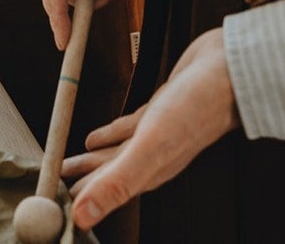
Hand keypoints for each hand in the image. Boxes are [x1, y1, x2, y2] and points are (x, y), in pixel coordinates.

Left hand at [61, 28, 240, 230]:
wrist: (229, 70)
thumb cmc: (198, 107)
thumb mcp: (150, 147)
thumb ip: (117, 181)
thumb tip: (82, 215)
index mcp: (149, 172)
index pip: (106, 194)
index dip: (82, 202)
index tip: (58, 209)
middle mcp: (152, 157)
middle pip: (108, 175)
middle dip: (82, 184)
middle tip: (55, 187)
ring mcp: (157, 134)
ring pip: (116, 154)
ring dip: (93, 161)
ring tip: (70, 164)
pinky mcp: (160, 111)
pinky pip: (129, 128)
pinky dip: (110, 133)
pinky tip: (95, 135)